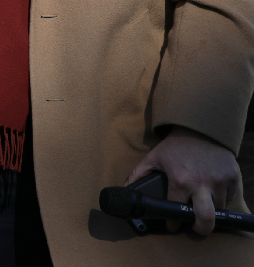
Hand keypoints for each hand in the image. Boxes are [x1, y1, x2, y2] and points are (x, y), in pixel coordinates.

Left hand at [126, 126, 241, 233]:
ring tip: (202, 206)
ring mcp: (219, 181)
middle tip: (195, 227)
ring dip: (211, 210)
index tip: (172, 225)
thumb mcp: (154, 157)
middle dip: (201, 229)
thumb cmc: (176, 145)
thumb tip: (126, 188)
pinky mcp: (232, 177)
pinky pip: (230, 196)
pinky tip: (213, 193)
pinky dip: (223, 198)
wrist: (200, 128)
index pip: (176, 212)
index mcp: (180, 181)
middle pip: (206, 219)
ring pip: (219, 209)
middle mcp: (201, 184)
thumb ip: (138, 173)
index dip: (172, 223)